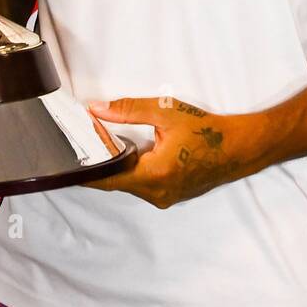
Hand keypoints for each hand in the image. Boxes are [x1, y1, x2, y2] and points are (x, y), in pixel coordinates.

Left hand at [84, 97, 261, 208]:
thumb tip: (96, 109)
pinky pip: (145, 186)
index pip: (107, 179)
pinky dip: (136, 171)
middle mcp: (158, 193)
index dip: (85, 172)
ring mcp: (165, 198)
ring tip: (113, 145)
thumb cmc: (206, 130)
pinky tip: (138, 153)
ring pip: (130, 184)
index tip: (68, 164)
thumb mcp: (165, 112)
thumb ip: (128, 109)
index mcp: (154, 175)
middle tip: (88, 144)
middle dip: (103, 163)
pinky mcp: (171, 196)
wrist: (239, 148)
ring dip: (122, 167)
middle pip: (117, 181)